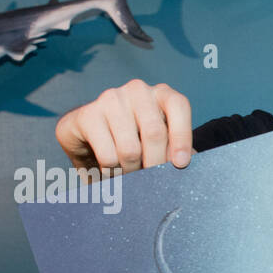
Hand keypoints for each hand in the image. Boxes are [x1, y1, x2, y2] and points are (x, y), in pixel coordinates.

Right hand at [54, 79, 192, 174]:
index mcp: (161, 93)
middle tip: (154, 181)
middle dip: (156, 165)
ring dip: (133, 172)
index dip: (182, 137)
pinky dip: (113, 173)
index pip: (178, 105)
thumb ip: (177, 152)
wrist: (93, 139)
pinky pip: (108, 156)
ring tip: (132, 177)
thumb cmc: (138, 142)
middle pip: (154, 133)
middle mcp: (137, 90)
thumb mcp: (163, 144)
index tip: (180, 164)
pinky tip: (113, 173)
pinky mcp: (87, 115)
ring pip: (130, 149)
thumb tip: (185, 166)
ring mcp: (110, 99)